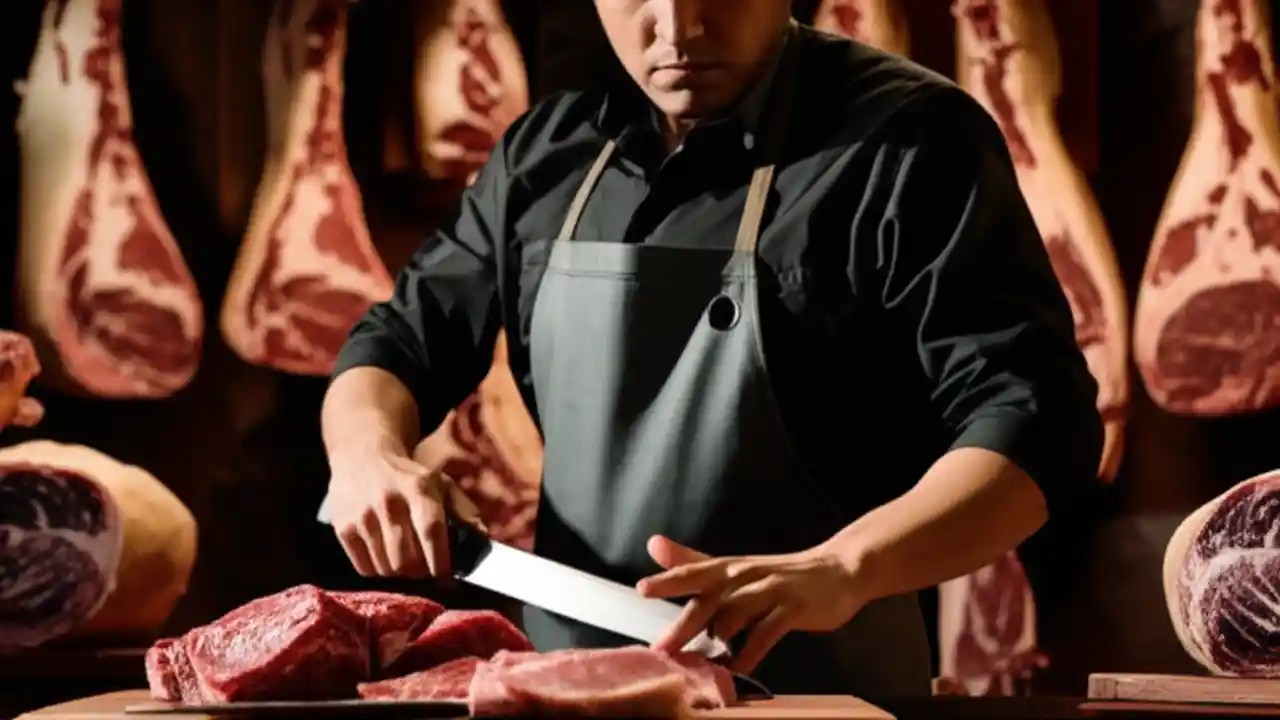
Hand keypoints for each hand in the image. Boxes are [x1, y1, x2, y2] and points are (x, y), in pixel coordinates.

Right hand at [326, 435, 484, 579]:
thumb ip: (463, 510)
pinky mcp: (343, 528)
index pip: (431, 532)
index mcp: (418, 488)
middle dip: (421, 572)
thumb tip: (481, 537)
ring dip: (400, 573)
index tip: (448, 577)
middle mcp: (389, 502)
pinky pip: (365, 569)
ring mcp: (363, 516)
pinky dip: (378, 570)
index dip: (441, 561)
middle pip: (408, 559)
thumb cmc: (408, 475)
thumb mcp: (440, 483)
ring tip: (404, 559)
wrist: (362, 456)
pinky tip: (384, 555)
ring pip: (387, 568)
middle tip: (425, 568)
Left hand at [635, 536, 867, 674]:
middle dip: (684, 624)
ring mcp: (770, 590)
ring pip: (737, 614)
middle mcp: (746, 576)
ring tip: (697, 667)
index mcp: (729, 568)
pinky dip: (750, 652)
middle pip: (710, 599)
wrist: (837, 570)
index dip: (668, 579)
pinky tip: (738, 668)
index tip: (642, 589)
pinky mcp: (793, 607)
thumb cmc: (779, 575)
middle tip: (663, 648)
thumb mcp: (735, 567)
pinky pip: (767, 632)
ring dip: (716, 641)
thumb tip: (653, 544)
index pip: (693, 571)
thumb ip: (694, 562)